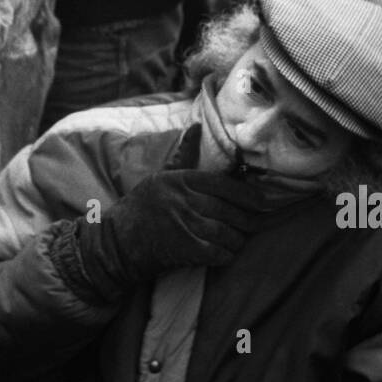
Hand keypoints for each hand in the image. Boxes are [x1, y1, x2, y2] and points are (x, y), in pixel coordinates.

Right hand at [69, 165, 258, 300]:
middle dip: (250, 220)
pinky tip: (227, 252)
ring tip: (240, 238)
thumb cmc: (142, 205)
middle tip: (260, 223)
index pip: (226, 185)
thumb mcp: (161, 175)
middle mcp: (186, 201)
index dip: (249, 195)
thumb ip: (184, 155)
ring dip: (239, 239)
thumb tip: (196, 127)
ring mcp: (187, 226)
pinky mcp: (186, 250)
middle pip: (232, 211)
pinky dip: (228, 254)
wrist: (118, 240)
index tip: (264, 201)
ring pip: (229, 233)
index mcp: (183, 180)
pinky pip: (220, 253)